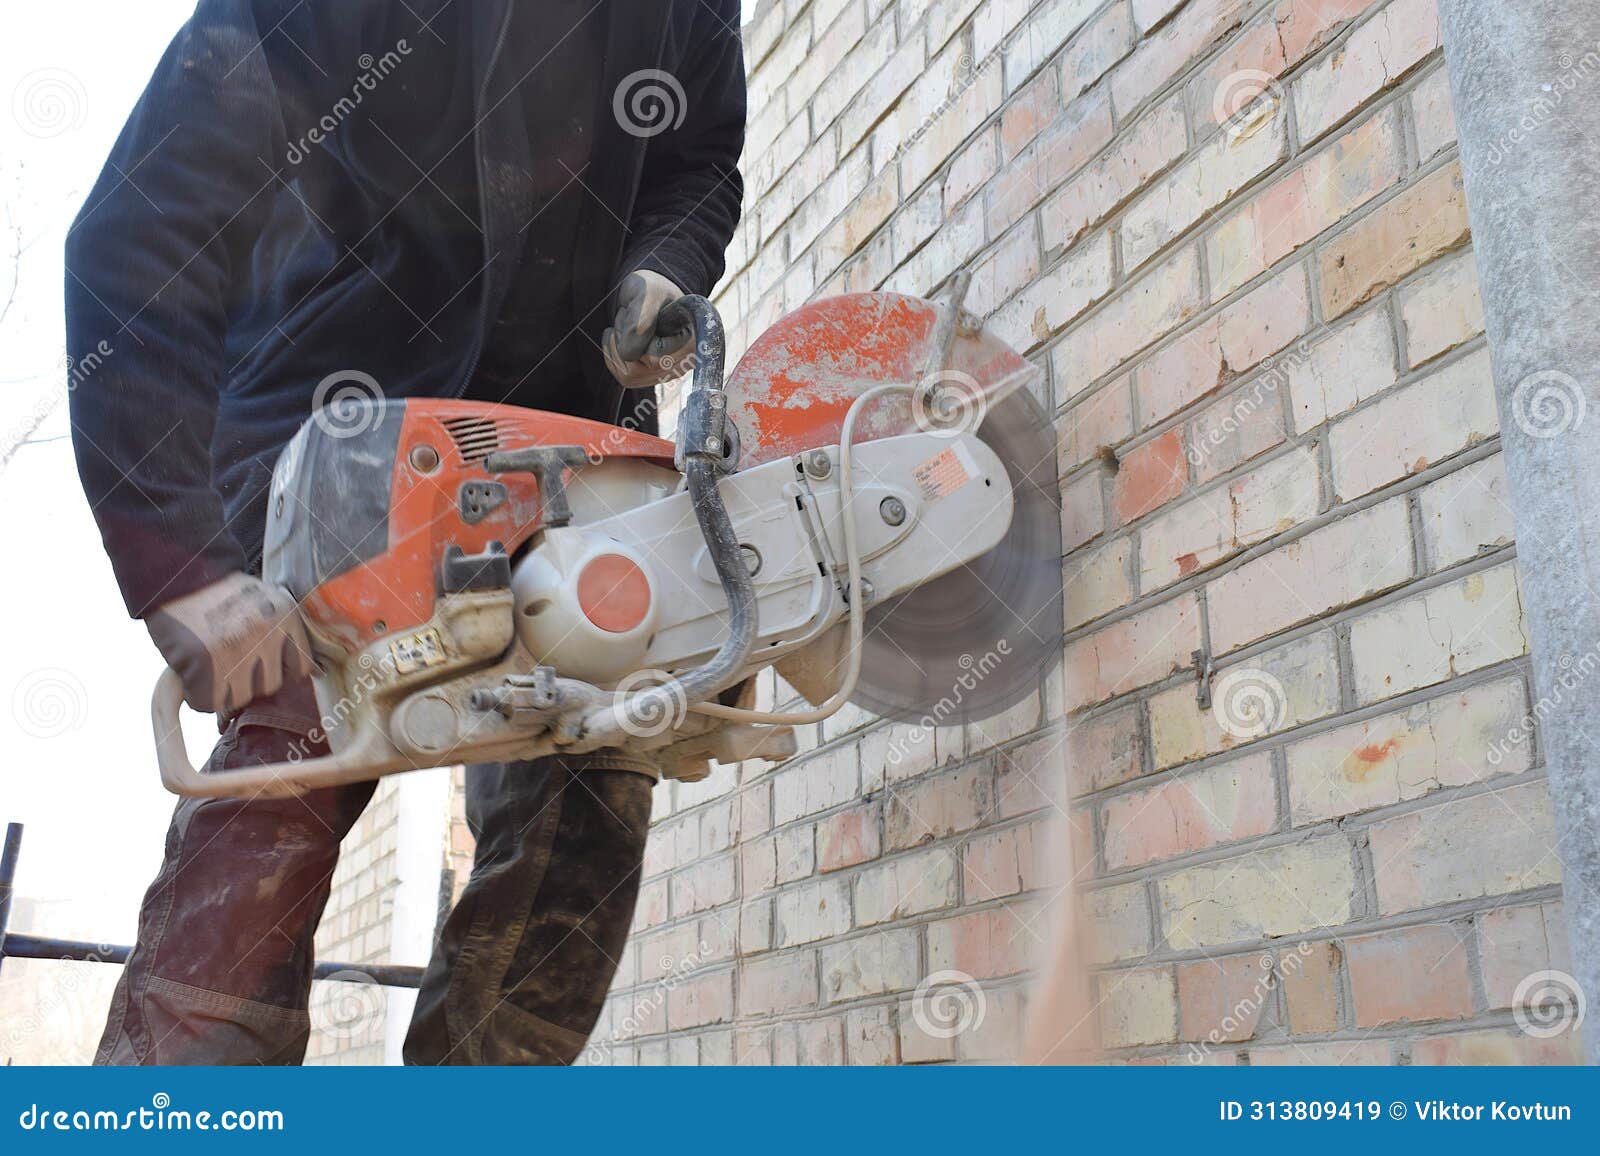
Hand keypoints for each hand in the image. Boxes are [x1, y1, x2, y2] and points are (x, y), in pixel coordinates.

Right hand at [146, 572, 313, 713]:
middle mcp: (267, 635)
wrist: (177, 575)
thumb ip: (282, 632)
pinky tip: (191, 671)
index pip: (301, 666)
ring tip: (209, 664)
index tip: (263, 664)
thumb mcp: (263, 602)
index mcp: (286, 617)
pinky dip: (198, 694)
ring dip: (223, 690)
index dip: (279, 669)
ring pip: (240, 698)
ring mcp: (236, 652)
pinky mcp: (204, 665)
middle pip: (270, 685)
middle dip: (250, 679)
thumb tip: (313, 673)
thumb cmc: (219, 593)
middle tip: (228, 660)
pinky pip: (207, 703)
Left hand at [602, 270, 693, 387]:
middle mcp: (686, 363)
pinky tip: (622, 338)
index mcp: (692, 341)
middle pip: (639, 370)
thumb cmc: (651, 288)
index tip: (640, 310)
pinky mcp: (654, 377)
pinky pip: (626, 378)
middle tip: (630, 315)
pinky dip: (615, 357)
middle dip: (623, 339)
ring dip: (617, 348)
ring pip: (629, 376)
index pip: (654, 357)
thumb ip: (641, 320)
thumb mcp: (647, 292)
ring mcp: (670, 373)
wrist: (648, 292)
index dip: (637, 336)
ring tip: (627, 326)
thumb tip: (630, 353)